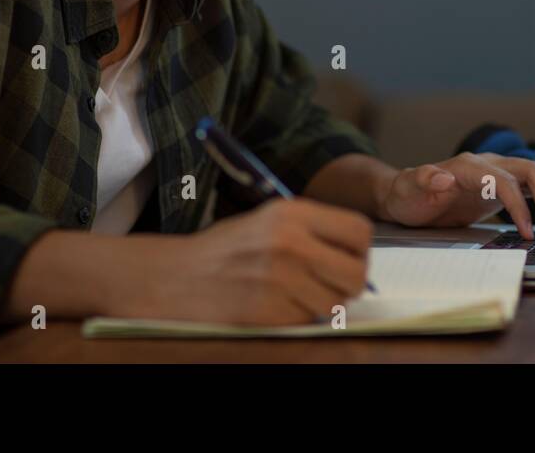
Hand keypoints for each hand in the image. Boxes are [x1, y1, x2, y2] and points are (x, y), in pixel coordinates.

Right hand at [135, 197, 372, 325]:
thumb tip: (358, 255)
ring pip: (334, 304)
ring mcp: (279, 279)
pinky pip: (305, 322)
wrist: (173, 277)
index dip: (360, 251)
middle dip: (348, 285)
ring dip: (321, 306)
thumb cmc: (226, 249)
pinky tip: (273, 306)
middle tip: (329, 286)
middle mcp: (290, 242)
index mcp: (293, 212)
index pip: (360, 232)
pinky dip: (295, 319)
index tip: (348, 259)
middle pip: (356, 274)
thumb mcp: (270, 220)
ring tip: (293, 295)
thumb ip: (314, 231)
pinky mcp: (266, 312)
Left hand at [377, 151, 534, 239]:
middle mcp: (488, 164)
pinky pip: (534, 188)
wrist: (407, 195)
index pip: (506, 180)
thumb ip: (423, 180)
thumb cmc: (408, 194)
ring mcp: (498, 173)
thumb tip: (442, 177)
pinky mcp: (502, 186)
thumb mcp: (409, 189)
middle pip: (532, 171)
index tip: (528, 232)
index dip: (521, 206)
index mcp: (469, 166)